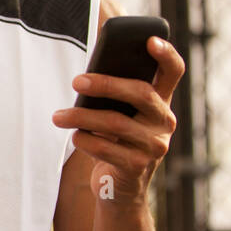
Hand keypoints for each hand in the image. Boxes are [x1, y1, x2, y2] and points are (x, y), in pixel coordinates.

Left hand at [51, 36, 184, 203]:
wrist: (118, 190)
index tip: (150, 40)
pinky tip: (75, 138)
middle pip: (141, 93)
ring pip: (116, 123)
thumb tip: (86, 76)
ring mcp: (155, 146)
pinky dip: (85, 142)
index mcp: (161, 103)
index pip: (173, 72)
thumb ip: (113, 96)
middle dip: (106, 84)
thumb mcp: (117, 115)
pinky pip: (107, 150)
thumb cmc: (112, 142)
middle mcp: (165, 122)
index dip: (166, 55)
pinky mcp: (138, 167)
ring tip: (57, 116)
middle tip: (76, 81)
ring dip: (81, 117)